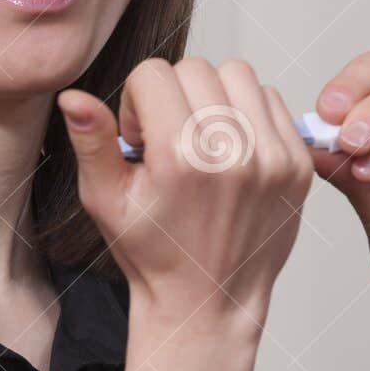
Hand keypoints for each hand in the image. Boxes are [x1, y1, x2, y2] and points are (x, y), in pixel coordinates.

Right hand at [57, 56, 313, 335]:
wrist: (208, 302)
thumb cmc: (154, 254)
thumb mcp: (105, 201)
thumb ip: (90, 142)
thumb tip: (72, 96)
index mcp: (180, 157)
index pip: (153, 73)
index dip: (135, 102)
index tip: (140, 139)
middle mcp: (231, 151)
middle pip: (195, 68)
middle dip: (173, 94)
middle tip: (169, 140)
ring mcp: (272, 157)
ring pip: (238, 74)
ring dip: (214, 96)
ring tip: (201, 139)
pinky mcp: (297, 164)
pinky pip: (273, 101)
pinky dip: (248, 114)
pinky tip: (230, 149)